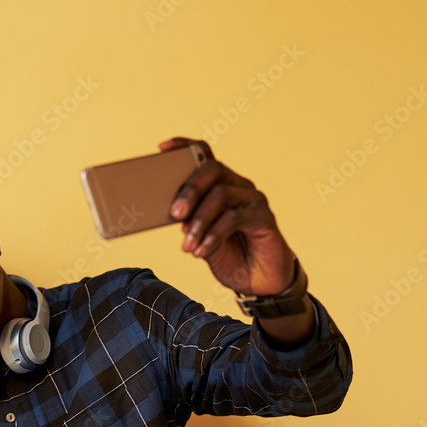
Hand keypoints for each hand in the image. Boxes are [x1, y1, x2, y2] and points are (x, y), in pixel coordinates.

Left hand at [159, 136, 294, 295]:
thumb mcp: (200, 236)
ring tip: (186, 245)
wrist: (258, 280)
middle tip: (174, 214)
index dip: (184, 146)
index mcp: (220, 184)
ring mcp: (253, 199)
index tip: (162, 148)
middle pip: (212, 169)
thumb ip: (188, 221)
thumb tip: (172, 213)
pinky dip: (212, 236)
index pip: (204, 154)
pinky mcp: (264, 217)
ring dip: (198, 221)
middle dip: (189, 190)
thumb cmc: (229, 254)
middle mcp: (238, 185)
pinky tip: (200, 251)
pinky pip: (233, 218)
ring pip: (221, 194)